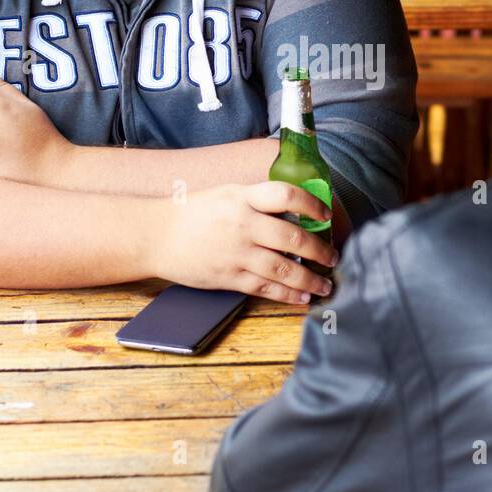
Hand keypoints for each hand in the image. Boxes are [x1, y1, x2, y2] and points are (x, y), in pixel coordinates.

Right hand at [153, 182, 338, 304]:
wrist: (157, 235)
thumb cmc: (194, 212)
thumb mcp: (227, 193)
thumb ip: (258, 200)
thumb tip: (295, 208)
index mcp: (243, 198)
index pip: (285, 195)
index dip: (311, 204)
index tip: (325, 215)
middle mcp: (243, 224)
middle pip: (292, 238)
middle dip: (320, 250)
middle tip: (333, 257)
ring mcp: (237, 253)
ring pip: (284, 269)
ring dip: (310, 279)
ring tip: (326, 285)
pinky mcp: (229, 277)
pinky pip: (265, 288)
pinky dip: (288, 294)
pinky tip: (302, 297)